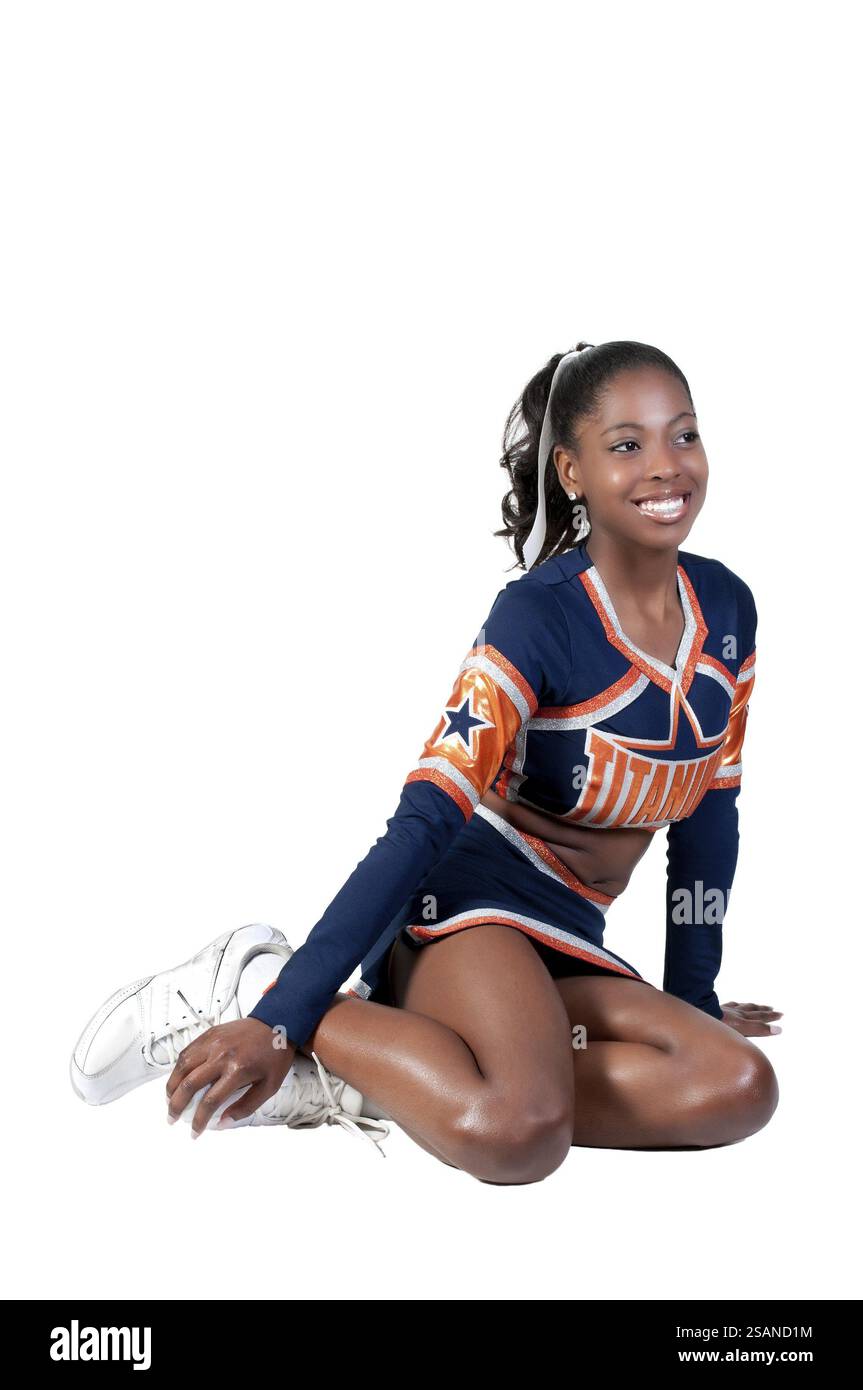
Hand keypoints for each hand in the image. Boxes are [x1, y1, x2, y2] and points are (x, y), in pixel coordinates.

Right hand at [165, 1017, 296, 1137]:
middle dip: (176, 1105)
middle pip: (189, 1084)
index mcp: (237, 1070)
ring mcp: (213, 1042)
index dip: (198, 1120)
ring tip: (170, 1100)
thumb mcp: (268, 1086)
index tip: (194, 1131)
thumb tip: (222, 1123)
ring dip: (172, 1086)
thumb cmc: (274, 1056)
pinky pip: (187, 1052)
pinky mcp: (209, 1034)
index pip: (210, 1101)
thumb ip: (245, 1107)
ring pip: (183, 1066)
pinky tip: (178, 1079)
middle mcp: (221, 1055)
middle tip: (172, 1118)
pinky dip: (178, 1068)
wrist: (277, 1023)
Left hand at [719, 1000, 782, 1036]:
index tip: (781, 1016)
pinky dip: (736, 1005)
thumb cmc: (718, 1024)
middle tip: (775, 1010)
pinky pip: (730, 1005)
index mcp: (742, 1020)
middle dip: (765, 1012)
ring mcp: (725, 1010)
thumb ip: (760, 1030)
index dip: (771, 1018)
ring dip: (753, 1007)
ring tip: (760, 1006)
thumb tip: (778, 1029)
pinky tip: (735, 1005)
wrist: (700, 1010)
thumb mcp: (743, 1030)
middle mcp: (736, 1013)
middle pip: (753, 1011)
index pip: (760, 1019)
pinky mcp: (716, 1008)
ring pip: (742, 1007)